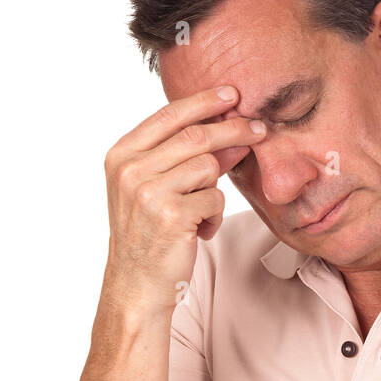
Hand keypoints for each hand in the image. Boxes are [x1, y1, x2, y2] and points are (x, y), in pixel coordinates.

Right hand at [101, 87, 265, 313]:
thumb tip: (232, 132)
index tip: (231, 94)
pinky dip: (214, 216)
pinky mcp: (171, 215)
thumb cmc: (149, 237)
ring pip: (207, 167)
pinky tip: (198, 232)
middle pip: (195, 136)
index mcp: (121, 156)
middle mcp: (130, 169)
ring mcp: (148, 191)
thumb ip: (184, 159)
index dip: (202, 102)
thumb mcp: (155, 190)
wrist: (136, 286)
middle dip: (232, 130)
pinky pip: (214, 199)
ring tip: (200, 214)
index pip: (168, 116)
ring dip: (214, 191)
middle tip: (260, 130)